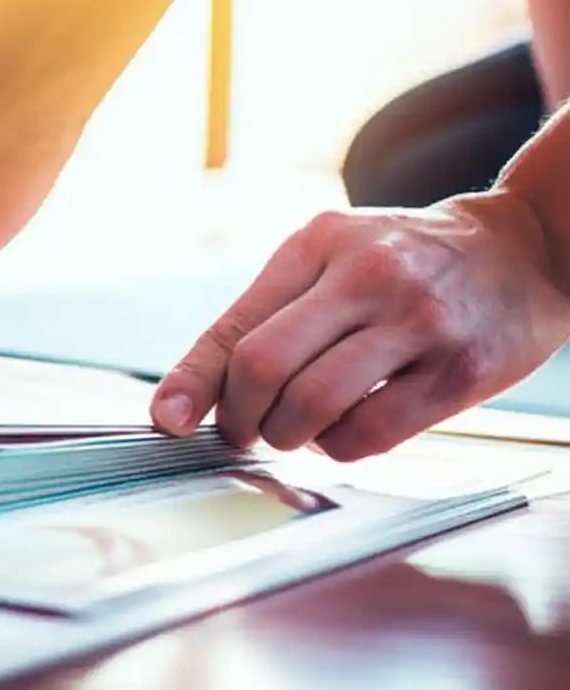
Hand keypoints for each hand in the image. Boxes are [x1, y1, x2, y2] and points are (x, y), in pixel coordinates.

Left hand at [150, 192, 569, 459]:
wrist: (521, 249)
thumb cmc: (402, 262)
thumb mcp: (328, 258)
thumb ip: (263, 316)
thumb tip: (188, 397)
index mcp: (318, 244)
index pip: (234, 324)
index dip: (193, 381)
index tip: (169, 421)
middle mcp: (366, 275)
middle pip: (263, 366)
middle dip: (239, 417)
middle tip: (244, 431)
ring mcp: (418, 322)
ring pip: (314, 405)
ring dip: (288, 435)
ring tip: (295, 429)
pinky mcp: (460, 371)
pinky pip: (371, 433)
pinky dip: (339, 447)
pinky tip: (343, 431)